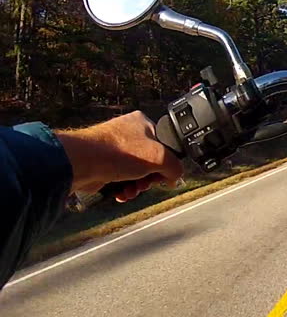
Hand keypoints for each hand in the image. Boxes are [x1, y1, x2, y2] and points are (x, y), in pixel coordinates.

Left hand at [57, 111, 183, 201]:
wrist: (80, 163)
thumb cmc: (117, 153)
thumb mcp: (159, 158)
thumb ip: (176, 167)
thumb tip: (175, 178)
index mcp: (144, 123)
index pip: (165, 145)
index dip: (167, 163)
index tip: (164, 175)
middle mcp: (128, 133)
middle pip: (151, 161)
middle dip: (149, 178)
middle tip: (146, 183)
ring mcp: (115, 148)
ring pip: (136, 172)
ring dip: (137, 185)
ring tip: (131, 190)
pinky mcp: (104, 163)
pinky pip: (121, 178)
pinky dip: (124, 188)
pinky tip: (121, 193)